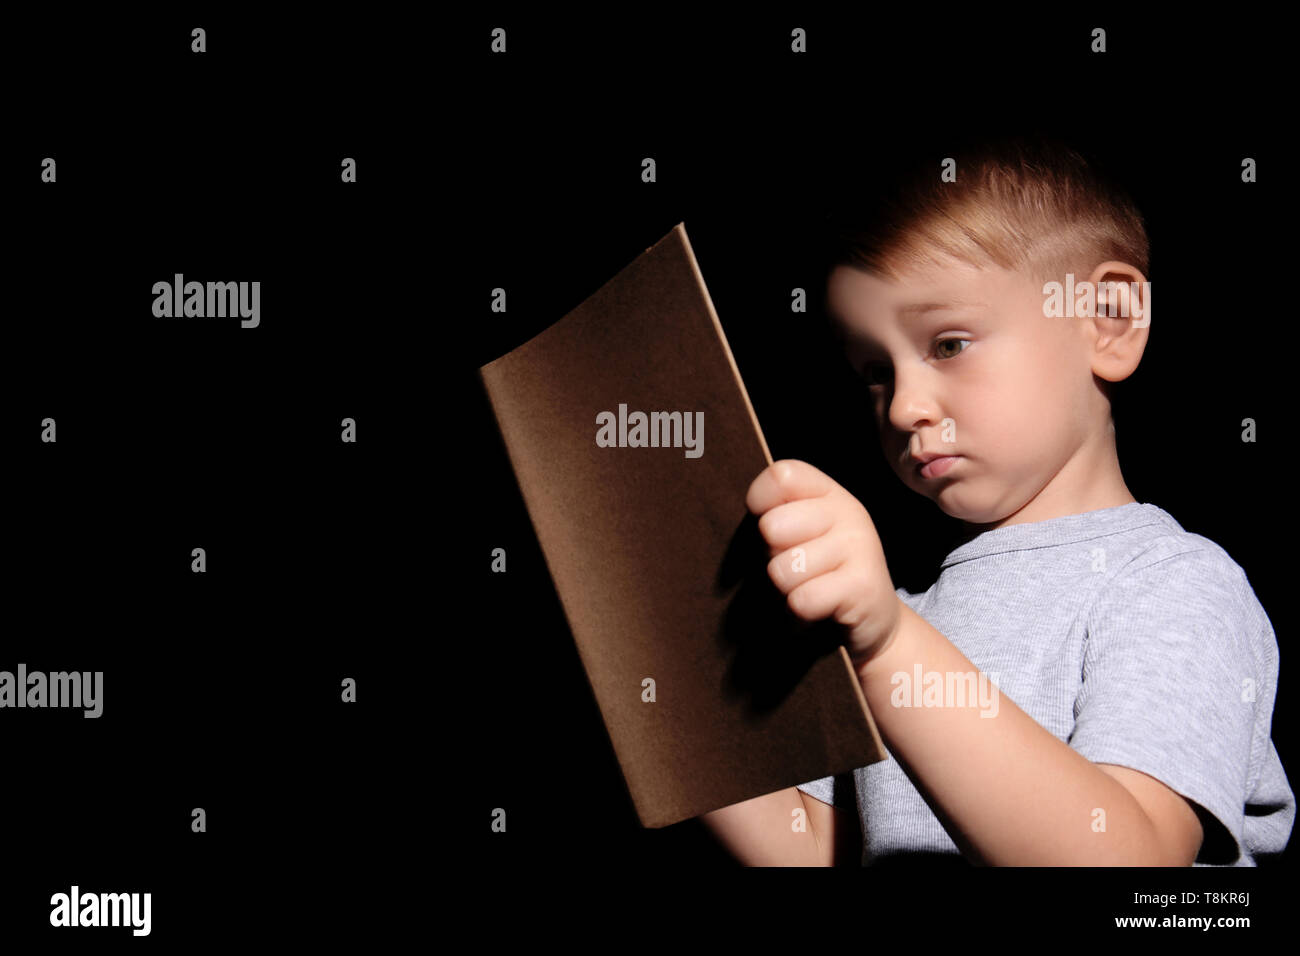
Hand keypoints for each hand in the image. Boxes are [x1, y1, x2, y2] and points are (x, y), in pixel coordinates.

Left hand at [745, 459, 902, 668]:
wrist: (875, 620)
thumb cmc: (823, 574)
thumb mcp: (801, 535)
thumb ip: (776, 515)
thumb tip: (752, 518)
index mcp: (829, 493)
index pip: (781, 476)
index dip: (759, 502)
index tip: (769, 530)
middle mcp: (848, 512)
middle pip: (772, 526)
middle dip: (772, 557)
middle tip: (797, 568)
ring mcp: (859, 546)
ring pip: (782, 570)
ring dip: (787, 590)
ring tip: (809, 589)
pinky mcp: (862, 585)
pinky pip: (801, 600)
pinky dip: (799, 615)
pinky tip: (817, 610)